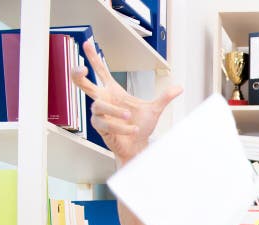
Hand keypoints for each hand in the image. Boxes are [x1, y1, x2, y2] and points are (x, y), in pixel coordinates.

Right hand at [70, 39, 181, 163]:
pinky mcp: (100, 127)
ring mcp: (100, 114)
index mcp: (113, 92)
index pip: (101, 71)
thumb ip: (165, 97)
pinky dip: (121, 126)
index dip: (94, 58)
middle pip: (83, 84)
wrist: (139, 146)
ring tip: (130, 116)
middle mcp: (104, 101)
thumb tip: (180, 87)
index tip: (87, 43)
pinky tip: (133, 129)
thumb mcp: (155, 110)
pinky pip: (105, 124)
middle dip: (78, 75)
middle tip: (81, 69)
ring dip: (115, 111)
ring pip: (98, 106)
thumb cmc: (141, 127)